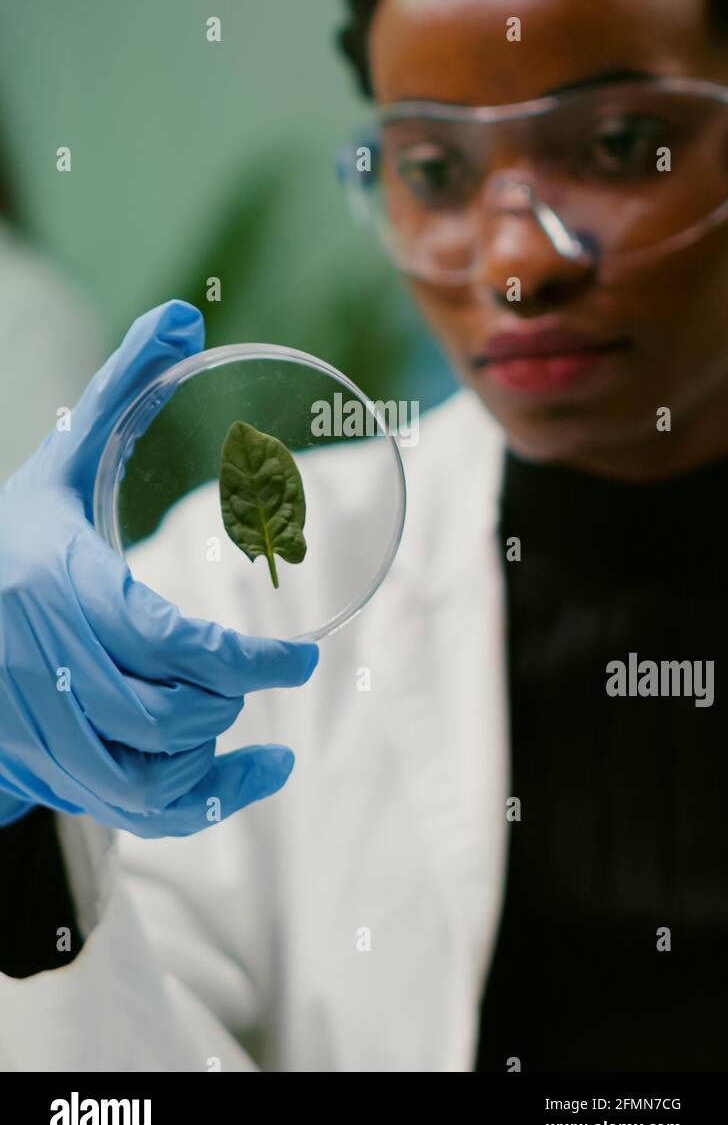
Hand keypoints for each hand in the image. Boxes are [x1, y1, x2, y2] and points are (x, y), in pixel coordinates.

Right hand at [0, 301, 317, 834]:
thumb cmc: (8, 534)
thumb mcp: (57, 460)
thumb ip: (121, 385)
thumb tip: (182, 313)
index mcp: (55, 583)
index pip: (166, 640)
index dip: (243, 658)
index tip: (301, 656)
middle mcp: (44, 662)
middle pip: (163, 714)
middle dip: (229, 696)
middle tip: (266, 669)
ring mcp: (37, 722)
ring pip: (142, 778)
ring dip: (209, 757)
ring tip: (243, 725)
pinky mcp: (40, 765)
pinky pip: (128, 811)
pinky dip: (198, 805)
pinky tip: (248, 773)